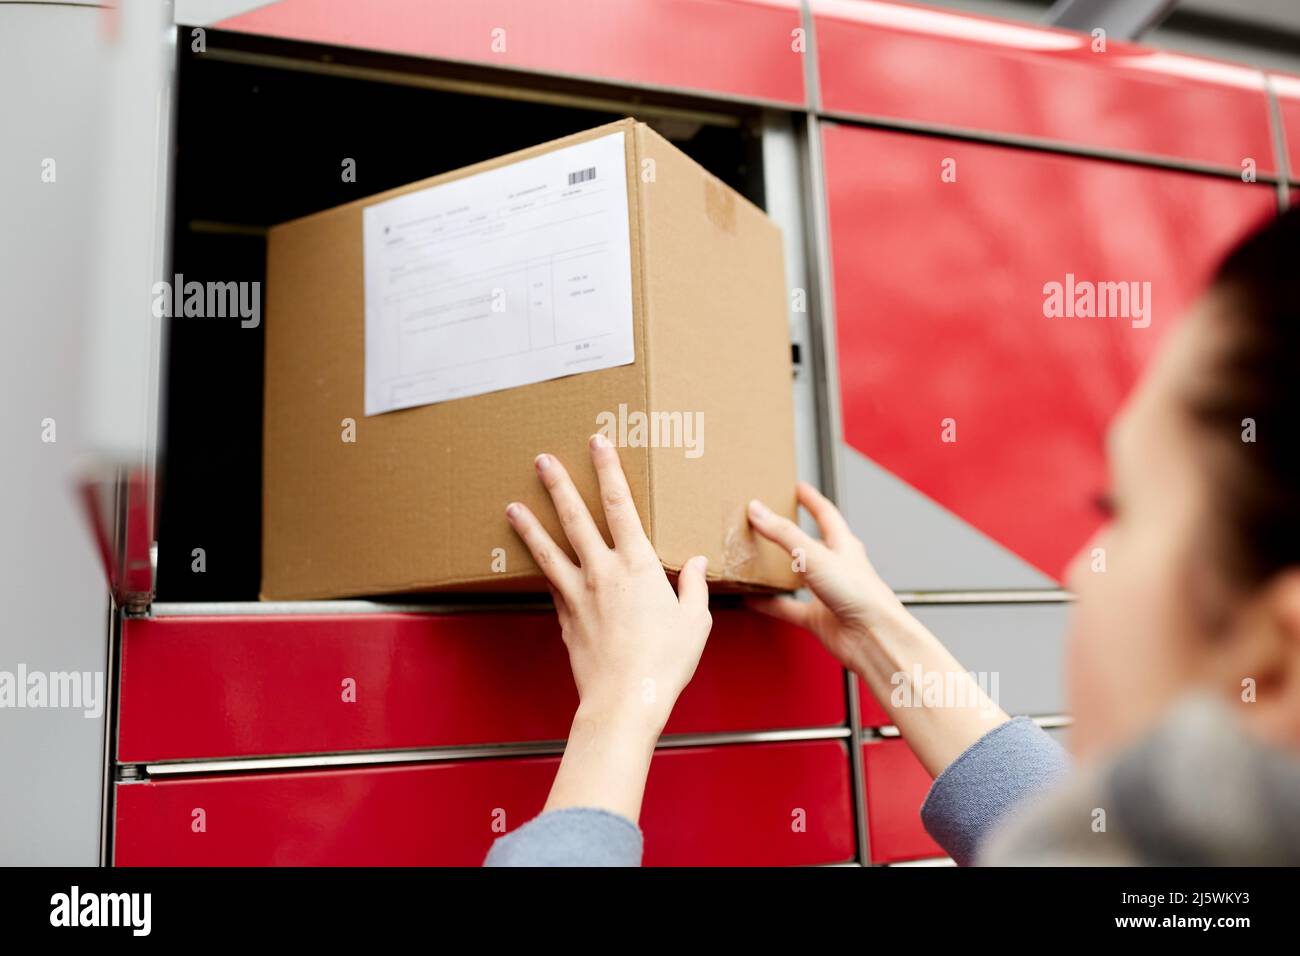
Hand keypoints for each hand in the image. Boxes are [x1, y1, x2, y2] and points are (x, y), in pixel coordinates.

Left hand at [505, 433, 712, 819]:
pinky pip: (551, 584)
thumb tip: (695, 563)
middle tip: (543, 460)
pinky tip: (534, 560)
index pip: (621, 505)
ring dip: (530, 524)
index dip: (608, 470)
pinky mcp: (566, 618)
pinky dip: (540, 567)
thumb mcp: (695, 621)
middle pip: (575, 518)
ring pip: (548, 549)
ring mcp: (578, 594)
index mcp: (638, 566)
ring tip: (512, 505)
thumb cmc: (664, 663)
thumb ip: (693, 587)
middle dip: (559, 484)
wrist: (624, 700)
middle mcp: (603, 572)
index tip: (598, 443)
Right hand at [743, 481, 905, 671]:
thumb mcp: (816, 556)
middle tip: (772, 520)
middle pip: (811, 545)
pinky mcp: (819, 619)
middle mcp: (836, 568)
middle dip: (792, 533)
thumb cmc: (862, 596)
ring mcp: (827, 595)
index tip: (798, 488)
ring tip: (757, 560)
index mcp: (844, 546)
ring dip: (777, 569)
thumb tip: (758, 510)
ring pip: (797, 578)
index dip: (811, 499)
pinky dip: (768, 604)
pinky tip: (752, 600)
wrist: (875, 638)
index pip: (826, 514)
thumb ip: (784, 533)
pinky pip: (787, 608)